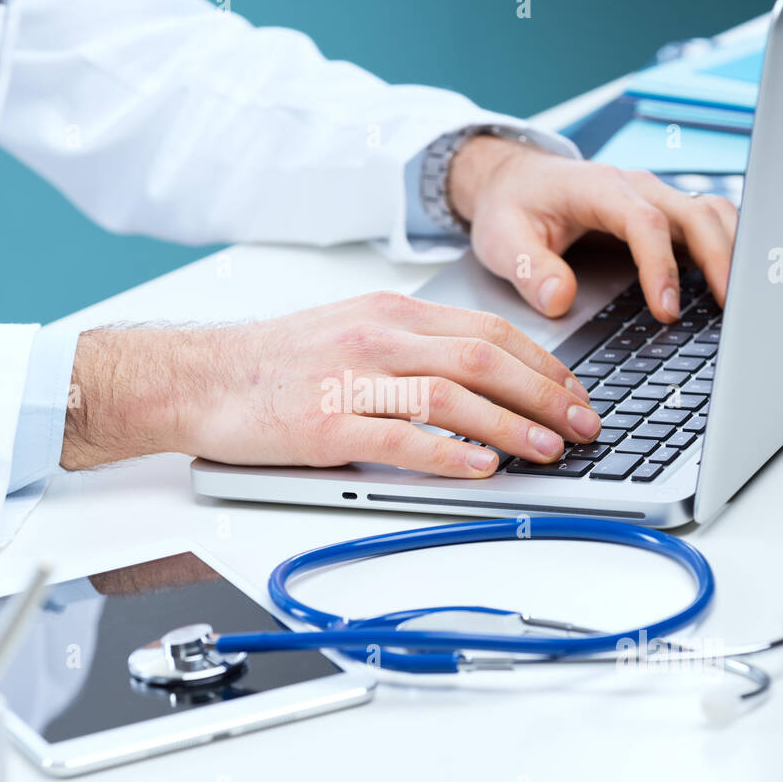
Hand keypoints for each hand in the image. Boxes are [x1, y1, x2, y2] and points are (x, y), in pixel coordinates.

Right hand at [61, 295, 602, 479]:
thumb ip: (412, 350)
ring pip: (453, 396)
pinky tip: (482, 468)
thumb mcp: (350, 334)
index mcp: (390, 313)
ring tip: (549, 450)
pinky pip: (402, 439)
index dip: (543, 364)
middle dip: (546, 395)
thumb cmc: (275, 363)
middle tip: (583, 426)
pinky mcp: (326, 424)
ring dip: (511, 426)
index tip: (574, 393)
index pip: (487, 332)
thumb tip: (479, 383)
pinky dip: (449, 454)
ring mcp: (352, 379)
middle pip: (484, 360)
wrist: (199, 377)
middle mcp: (378, 338)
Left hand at [449, 135, 737, 321]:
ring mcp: (651, 197)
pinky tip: (726, 281)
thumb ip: (529, 269)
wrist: (513, 181)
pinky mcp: (659, 213)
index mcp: (596, 189)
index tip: (666, 309)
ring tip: (737, 296)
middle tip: (727, 306)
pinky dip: (723, 246)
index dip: (660, 265)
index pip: (643, 222)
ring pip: (709, 211)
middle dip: (716, 257)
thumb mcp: (502, 239)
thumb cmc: (510, 207)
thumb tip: (559, 298)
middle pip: (693, 212)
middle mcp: (633, 187)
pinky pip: (704, 222)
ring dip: (729, 248)